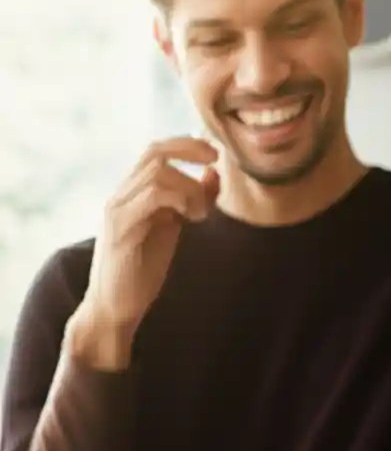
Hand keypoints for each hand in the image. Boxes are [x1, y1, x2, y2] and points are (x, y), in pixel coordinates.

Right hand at [68, 137, 219, 369]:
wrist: (114, 306)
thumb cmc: (142, 268)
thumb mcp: (173, 227)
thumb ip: (190, 200)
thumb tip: (214, 172)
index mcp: (132, 193)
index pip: (155, 151)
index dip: (186, 144)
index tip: (214, 152)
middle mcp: (120, 196)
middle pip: (154, 152)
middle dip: (190, 150)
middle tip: (216, 160)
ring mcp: (117, 210)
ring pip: (157, 173)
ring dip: (190, 187)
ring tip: (200, 214)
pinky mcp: (121, 228)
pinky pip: (152, 196)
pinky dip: (179, 199)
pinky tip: (190, 218)